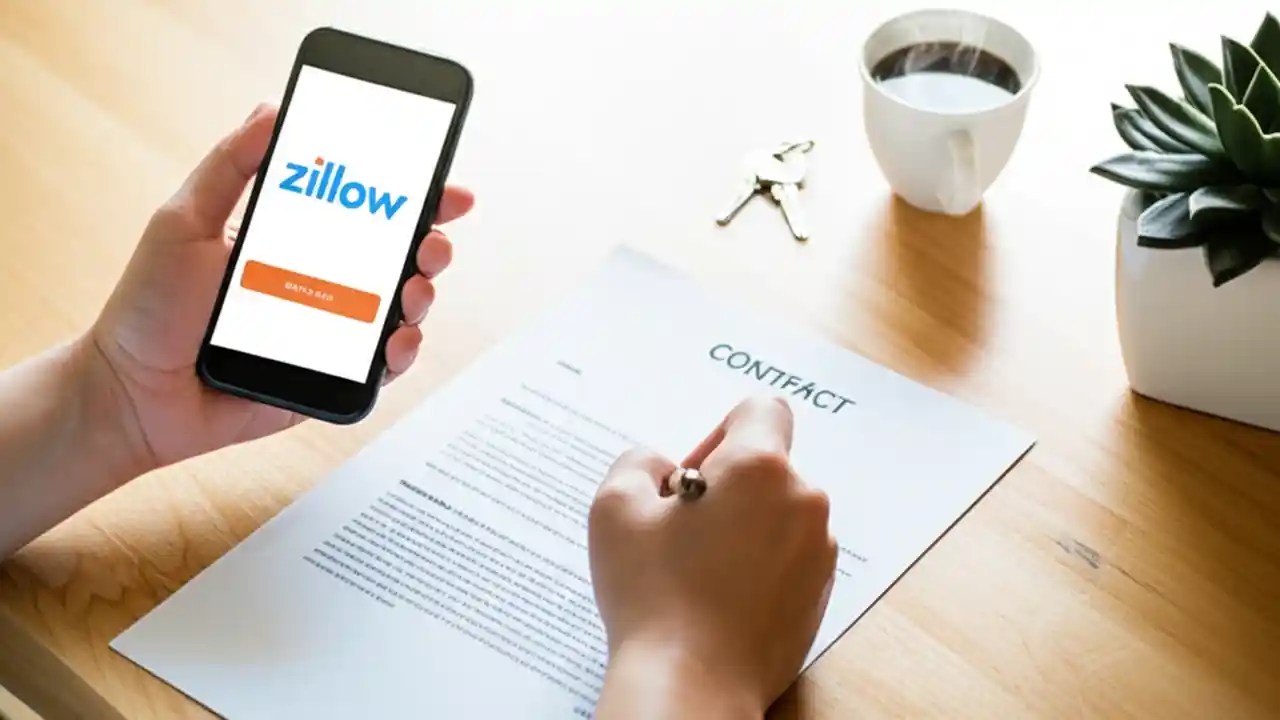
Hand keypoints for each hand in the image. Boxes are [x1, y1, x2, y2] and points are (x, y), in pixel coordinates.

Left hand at [87, 103, 474, 472]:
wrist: (133, 394)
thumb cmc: (148, 309)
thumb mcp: (183, 220)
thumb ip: (229, 165)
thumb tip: (272, 110)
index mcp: (293, 239)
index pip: (367, 211)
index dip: (414, 197)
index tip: (445, 186)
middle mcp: (320, 283)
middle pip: (398, 258)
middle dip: (431, 245)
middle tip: (431, 243)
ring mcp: (328, 332)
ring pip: (400, 310)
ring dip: (421, 295)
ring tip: (413, 292)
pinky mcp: (329, 379)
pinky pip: (381, 366)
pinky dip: (401, 352)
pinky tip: (395, 341)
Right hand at [589, 396, 836, 718]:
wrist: (691, 685)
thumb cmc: (654, 597)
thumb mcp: (615, 508)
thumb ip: (637, 462)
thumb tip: (662, 469)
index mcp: (761, 467)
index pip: (760, 408)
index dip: (718, 433)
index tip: (691, 479)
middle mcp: (804, 502)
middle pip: (767, 466)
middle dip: (726, 487)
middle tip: (682, 531)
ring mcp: (819, 552)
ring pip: (779, 513)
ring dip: (744, 527)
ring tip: (698, 571)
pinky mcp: (821, 595)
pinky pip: (790, 557)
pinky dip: (759, 565)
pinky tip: (720, 598)